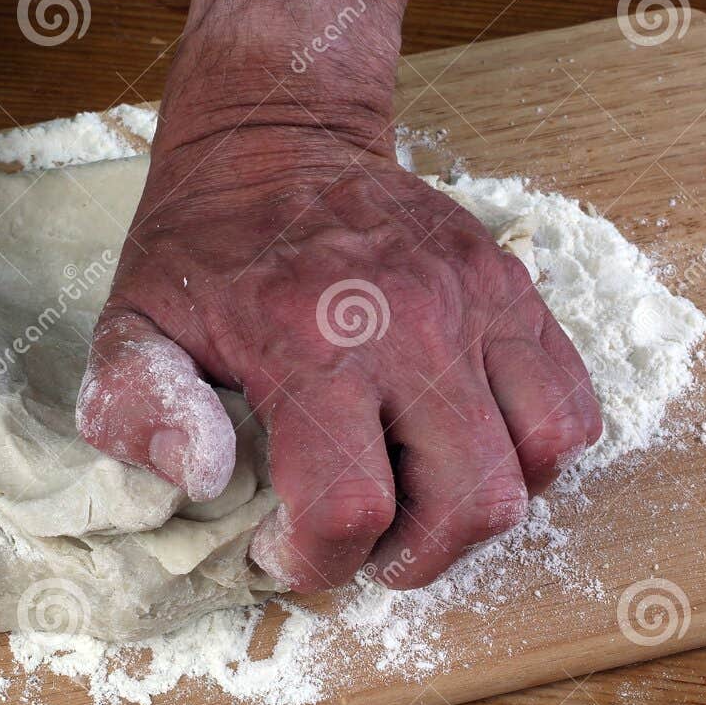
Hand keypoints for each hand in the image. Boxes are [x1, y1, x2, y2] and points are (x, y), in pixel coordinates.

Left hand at [76, 0, 600, 592]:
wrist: (277, 142)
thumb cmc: (203, 251)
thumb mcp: (133, 323)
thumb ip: (140, 406)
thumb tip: (203, 480)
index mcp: (307, 345)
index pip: (348, 507)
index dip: (317, 562)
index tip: (285, 551)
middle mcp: (408, 327)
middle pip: (468, 503)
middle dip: (413, 557)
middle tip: (365, 542)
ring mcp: (475, 305)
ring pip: (536, 463)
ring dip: (480, 511)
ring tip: (421, 498)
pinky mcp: (515, 290)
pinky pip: (572, 406)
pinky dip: (535, 454)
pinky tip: (470, 450)